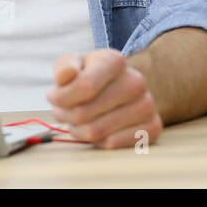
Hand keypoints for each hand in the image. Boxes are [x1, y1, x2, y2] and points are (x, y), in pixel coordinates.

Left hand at [46, 49, 163, 148]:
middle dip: (66, 115)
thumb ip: (64, 67)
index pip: (84, 87)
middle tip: (64, 111)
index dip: (61, 97)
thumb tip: (65, 77)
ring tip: (78, 121)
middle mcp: (135, 81)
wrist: (123, 88)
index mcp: (115, 61)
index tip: (53, 97)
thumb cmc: (92, 77)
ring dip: (77, 130)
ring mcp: (147, 105)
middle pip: (84, 113)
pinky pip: (112, 144)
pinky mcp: (153, 127)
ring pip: (96, 132)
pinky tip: (98, 129)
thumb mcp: (75, 64)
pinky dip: (97, 141)